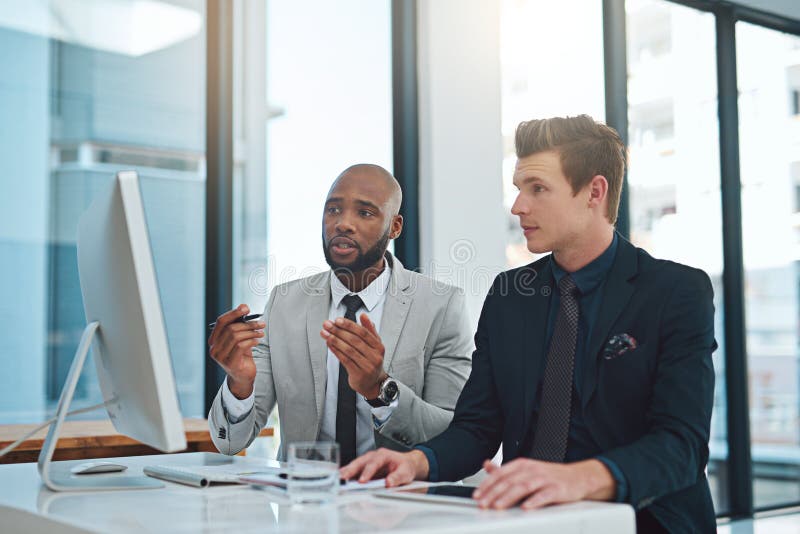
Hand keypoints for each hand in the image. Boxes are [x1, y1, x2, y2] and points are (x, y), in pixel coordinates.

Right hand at [208, 304, 264, 398]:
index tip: (246, 308)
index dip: (233, 313)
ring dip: (251, 332)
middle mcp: (214, 348)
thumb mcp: (239, 339)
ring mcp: (220, 357)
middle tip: (260, 323)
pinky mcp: (230, 363)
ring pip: (236, 336)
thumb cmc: (241, 356)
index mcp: (214, 340)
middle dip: (248, 324)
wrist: (243, 377)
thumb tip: (244, 307)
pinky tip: (257, 341)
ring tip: (261, 332)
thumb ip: (238, 325)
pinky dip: (251, 341)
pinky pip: (241, 346)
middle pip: (230, 328)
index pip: (221, 322)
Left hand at [320, 314, 385, 397]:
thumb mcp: (374, 346)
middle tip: (327, 325)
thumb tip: (364, 316)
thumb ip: (369, 330)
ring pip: (349, 350)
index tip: (337, 320)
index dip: (349, 325)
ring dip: (335, 340)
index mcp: (379, 347)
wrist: (373, 383)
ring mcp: (367, 366)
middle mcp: (375, 356)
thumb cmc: (371, 361)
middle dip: (339, 331)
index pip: (363, 332)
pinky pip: (345, 360)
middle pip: (355, 340)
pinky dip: (336, 351)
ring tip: (325, 333)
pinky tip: (329, 344)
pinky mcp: (358, 374)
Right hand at [340, 448, 429, 486]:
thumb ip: (398, 477)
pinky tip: (341, 480)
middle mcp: (373, 456)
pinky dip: (348, 475)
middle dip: (351, 470)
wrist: (406, 464)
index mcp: (383, 455)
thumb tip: (389, 483)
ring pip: (355, 465)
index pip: (374, 463)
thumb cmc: (405, 466)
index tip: (362, 481)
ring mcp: (367, 461)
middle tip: (343, 478)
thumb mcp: (406, 472)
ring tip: (339, 479)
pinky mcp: (364, 468)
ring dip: (346, 472)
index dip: (367, 472)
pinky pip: (355, 470)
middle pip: (360, 462)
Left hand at [472, 458, 615, 509]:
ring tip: (498, 506)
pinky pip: (544, 495)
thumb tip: (486, 465)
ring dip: (508, 497)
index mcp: (523, 465)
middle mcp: (532, 469)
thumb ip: (506, 470)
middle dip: (493, 493)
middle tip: (483, 504)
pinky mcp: (558, 489)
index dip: (487, 485)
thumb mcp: (527, 470)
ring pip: (523, 487)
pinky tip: (526, 507)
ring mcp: (545, 478)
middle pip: (509, 481)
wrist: (578, 477)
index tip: (477, 495)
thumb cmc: (550, 476)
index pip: (500, 474)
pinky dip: (534, 501)